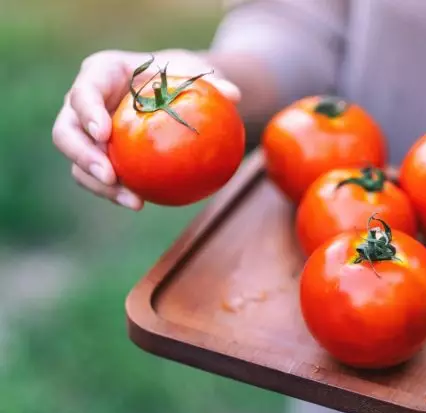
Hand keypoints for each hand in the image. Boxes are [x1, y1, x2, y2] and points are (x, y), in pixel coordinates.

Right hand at [52, 49, 240, 209]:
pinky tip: (141, 202)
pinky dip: (116, 192)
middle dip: (83, 156)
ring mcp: (88, 133)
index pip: (83, 92)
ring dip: (99, 185)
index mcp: (100, 74)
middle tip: (110, 176)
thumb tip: (234, 96)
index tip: (104, 133)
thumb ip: (212, 82)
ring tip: (131, 200)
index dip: (87, 112)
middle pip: (66, 132)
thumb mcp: (197, 72)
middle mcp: (84, 104)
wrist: (172, 91)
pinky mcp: (100, 156)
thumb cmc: (180, 75)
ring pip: (78, 162)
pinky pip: (101, 177)